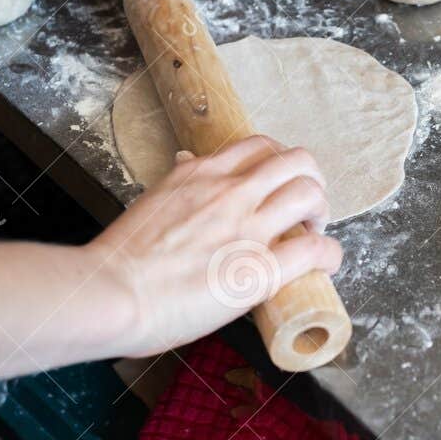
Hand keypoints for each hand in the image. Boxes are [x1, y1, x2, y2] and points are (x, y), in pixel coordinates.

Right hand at [89, 136, 342, 356]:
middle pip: (296, 160)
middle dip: (310, 180)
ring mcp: (247, 228)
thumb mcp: (153, 201)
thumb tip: (187, 165)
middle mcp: (229, 192)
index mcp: (200, 174)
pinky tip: (325, 265)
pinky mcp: (260, 269)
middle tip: (305, 208)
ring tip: (314, 232)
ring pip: (310, 194)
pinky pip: (315, 249)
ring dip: (321, 211)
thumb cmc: (121, 259)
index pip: (258, 146)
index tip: (278, 186)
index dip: (279, 164)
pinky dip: (330, 254)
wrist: (110, 293)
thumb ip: (178, 187)